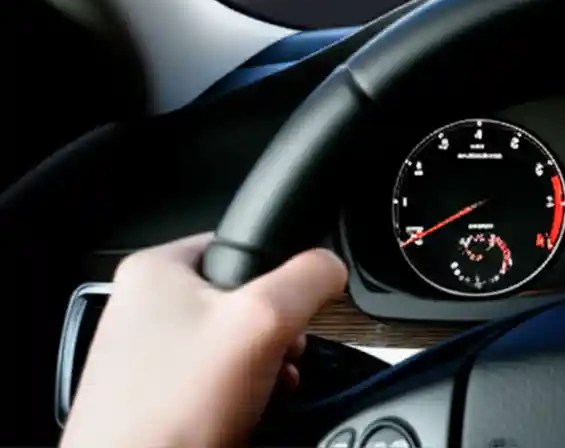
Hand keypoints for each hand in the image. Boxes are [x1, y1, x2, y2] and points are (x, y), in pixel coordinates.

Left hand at [60, 233, 347, 447]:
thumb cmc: (170, 412)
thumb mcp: (262, 321)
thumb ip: (306, 280)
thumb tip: (330, 266)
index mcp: (155, 271)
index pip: (238, 242)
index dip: (278, 274)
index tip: (289, 308)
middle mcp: (144, 308)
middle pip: (242, 297)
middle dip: (274, 332)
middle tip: (277, 355)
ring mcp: (148, 355)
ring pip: (233, 342)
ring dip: (264, 366)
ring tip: (263, 390)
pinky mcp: (157, 395)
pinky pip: (216, 380)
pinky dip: (242, 395)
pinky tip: (247, 411)